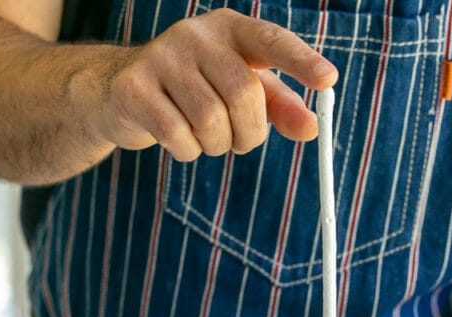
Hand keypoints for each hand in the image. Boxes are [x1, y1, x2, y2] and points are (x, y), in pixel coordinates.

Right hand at [74, 9, 337, 159]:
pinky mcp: (134, 87)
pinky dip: (188, 151)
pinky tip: (180, 141)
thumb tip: (312, 129)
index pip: (271, 40)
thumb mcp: (242, 96)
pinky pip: (179, 136)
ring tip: (207, 139)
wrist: (123, 95)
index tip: (328, 80)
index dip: (300, 60)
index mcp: (229, 31)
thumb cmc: (196, 93)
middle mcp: (196, 34)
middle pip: (243, 93)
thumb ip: (279, 109)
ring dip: (217, 146)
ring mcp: (161, 56)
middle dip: (249, 133)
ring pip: (211, 120)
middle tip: (240, 142)